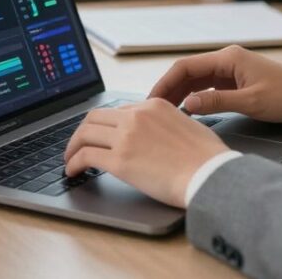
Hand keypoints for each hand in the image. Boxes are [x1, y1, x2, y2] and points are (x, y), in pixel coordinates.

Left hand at [64, 99, 229, 207]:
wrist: (211, 175)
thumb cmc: (208, 158)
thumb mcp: (188, 124)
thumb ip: (165, 123)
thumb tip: (156, 133)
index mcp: (153, 105)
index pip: (117, 111)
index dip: (104, 125)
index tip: (99, 136)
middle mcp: (136, 116)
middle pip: (94, 118)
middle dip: (82, 132)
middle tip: (77, 145)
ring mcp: (125, 137)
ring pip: (84, 134)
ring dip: (72, 147)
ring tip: (70, 159)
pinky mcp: (119, 160)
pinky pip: (86, 156)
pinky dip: (74, 163)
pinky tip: (73, 171)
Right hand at [149, 46, 281, 122]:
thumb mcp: (251, 102)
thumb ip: (216, 102)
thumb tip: (187, 104)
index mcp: (228, 58)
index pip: (185, 66)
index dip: (165, 83)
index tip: (151, 100)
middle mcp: (227, 60)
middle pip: (187, 72)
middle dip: (168, 89)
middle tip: (152, 109)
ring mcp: (231, 70)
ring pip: (196, 80)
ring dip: (180, 94)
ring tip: (165, 112)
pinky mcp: (236, 80)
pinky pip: (208, 87)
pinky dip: (195, 97)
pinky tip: (188, 110)